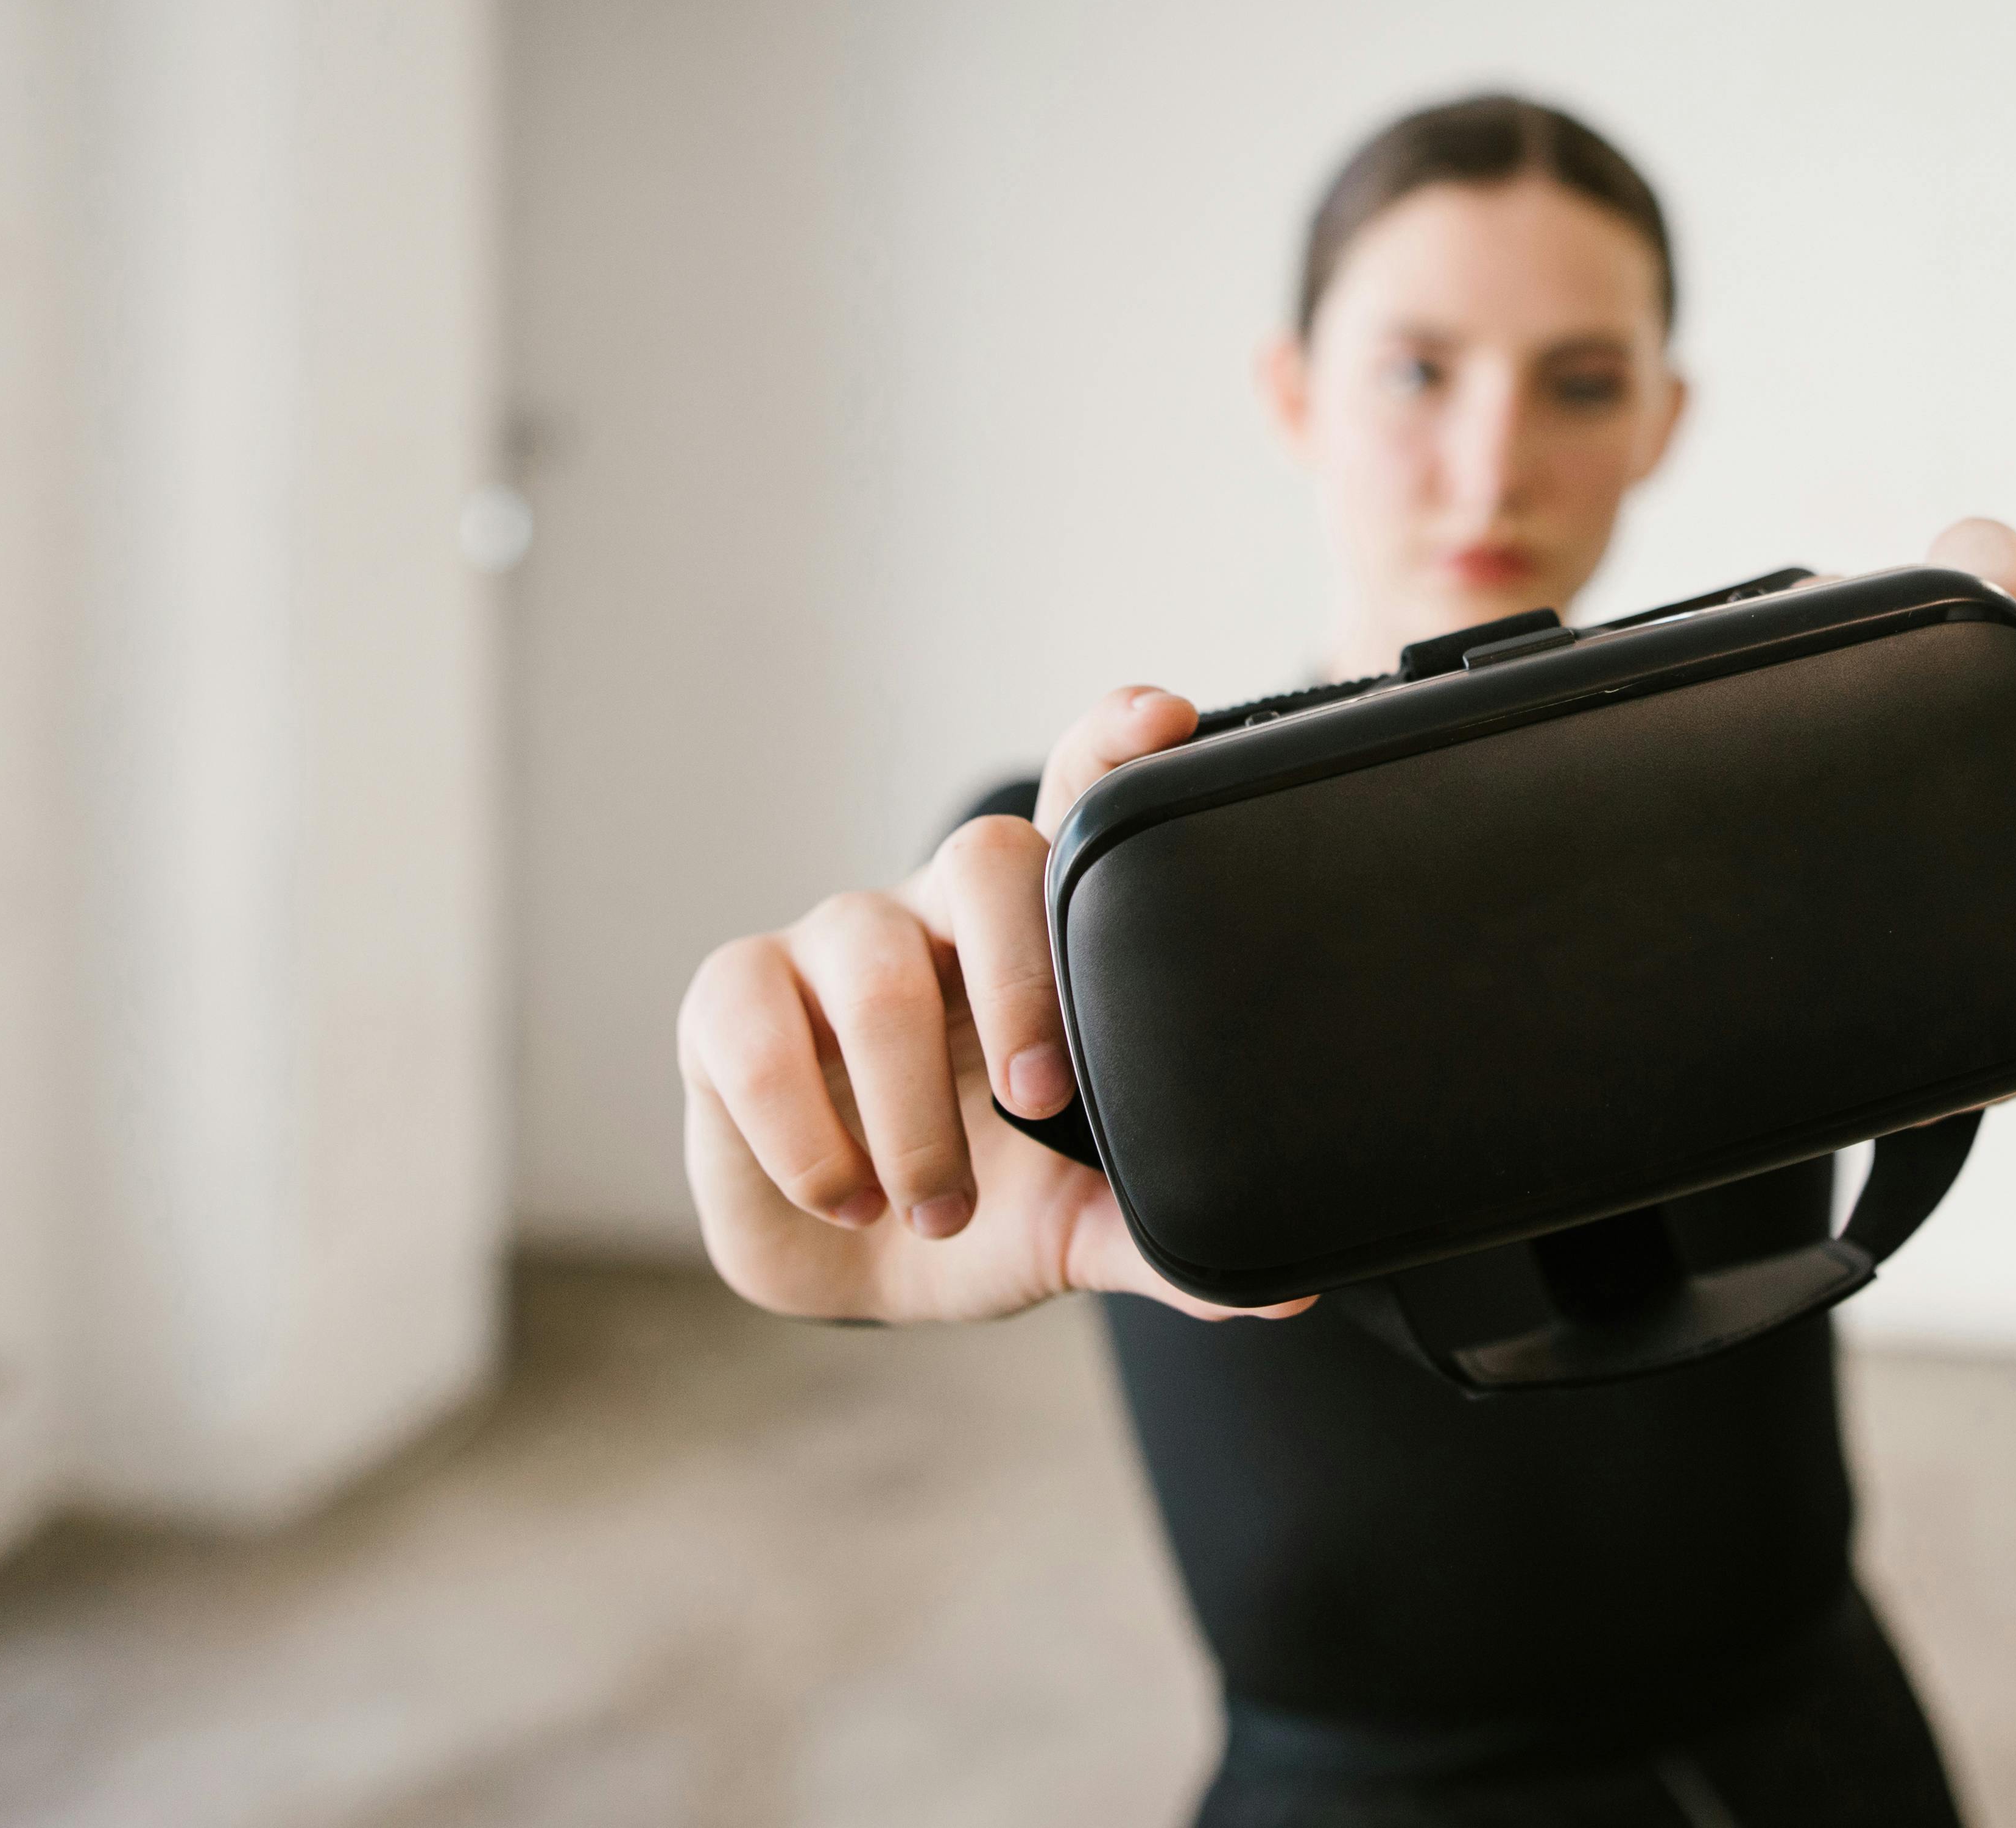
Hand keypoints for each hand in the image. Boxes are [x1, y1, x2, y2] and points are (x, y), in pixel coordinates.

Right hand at [675, 686, 1310, 1324]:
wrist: (858, 1265)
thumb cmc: (985, 1201)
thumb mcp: (1077, 1225)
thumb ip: (1160, 1240)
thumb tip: (1283, 1295)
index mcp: (1035, 938)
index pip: (1078, 806)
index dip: (1113, 751)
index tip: (1168, 720)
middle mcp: (938, 914)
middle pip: (983, 857)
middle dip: (1019, 977)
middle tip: (1042, 1103)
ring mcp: (830, 945)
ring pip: (872, 958)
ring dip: (908, 1104)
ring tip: (934, 1208)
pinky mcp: (732, 999)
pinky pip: (754, 1025)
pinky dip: (804, 1127)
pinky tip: (846, 1195)